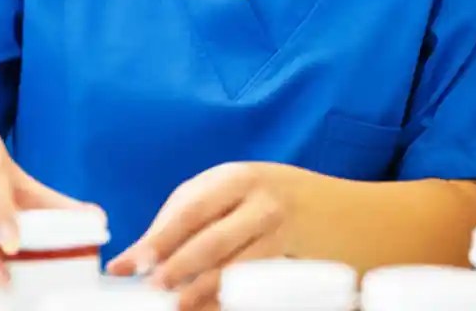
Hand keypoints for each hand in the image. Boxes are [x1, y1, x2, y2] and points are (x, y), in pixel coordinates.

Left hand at [107, 162, 304, 310]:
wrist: (347, 211)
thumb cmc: (270, 199)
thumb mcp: (231, 191)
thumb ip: (188, 215)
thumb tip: (139, 253)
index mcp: (235, 178)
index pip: (188, 211)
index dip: (156, 240)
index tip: (128, 264)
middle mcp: (262, 202)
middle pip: (212, 241)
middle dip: (177, 269)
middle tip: (153, 289)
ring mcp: (285, 234)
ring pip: (237, 269)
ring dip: (203, 292)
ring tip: (179, 306)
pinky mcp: (303, 265)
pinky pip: (260, 287)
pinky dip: (233, 302)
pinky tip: (213, 309)